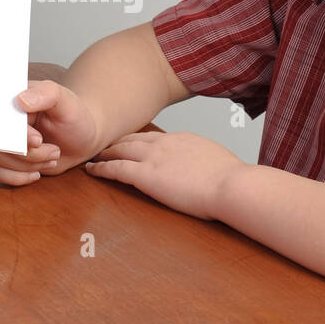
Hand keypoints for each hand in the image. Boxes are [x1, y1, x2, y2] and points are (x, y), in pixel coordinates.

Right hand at [0, 79, 101, 185]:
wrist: (80, 137)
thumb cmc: (73, 116)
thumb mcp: (65, 101)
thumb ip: (46, 94)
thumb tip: (20, 100)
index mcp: (11, 97)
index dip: (17, 134)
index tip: (39, 140)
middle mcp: (0, 118)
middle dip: (30, 154)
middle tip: (55, 151)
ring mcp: (0, 138)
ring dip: (28, 165)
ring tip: (52, 156)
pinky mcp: (2, 156)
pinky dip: (18, 177)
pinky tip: (37, 171)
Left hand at [83, 131, 243, 220]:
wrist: (232, 185)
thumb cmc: (233, 182)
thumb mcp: (219, 164)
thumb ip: (207, 164)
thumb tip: (211, 172)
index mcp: (183, 140)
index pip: (154, 137)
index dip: (139, 140)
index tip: (131, 143)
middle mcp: (165, 143)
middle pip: (133, 139)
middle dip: (118, 142)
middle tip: (106, 145)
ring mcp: (153, 157)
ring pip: (120, 150)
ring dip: (106, 152)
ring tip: (95, 155)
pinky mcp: (146, 175)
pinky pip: (115, 168)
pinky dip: (101, 168)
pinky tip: (91, 170)